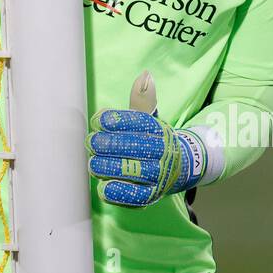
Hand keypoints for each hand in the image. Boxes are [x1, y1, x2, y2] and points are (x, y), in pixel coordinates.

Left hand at [87, 108, 206, 207]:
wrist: (181, 167)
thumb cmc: (154, 140)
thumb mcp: (150, 118)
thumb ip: (140, 100)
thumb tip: (144, 77)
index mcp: (160, 130)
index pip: (139, 122)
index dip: (117, 121)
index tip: (98, 120)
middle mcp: (163, 152)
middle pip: (135, 146)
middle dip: (109, 144)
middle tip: (91, 141)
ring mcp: (159, 175)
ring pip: (134, 171)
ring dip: (110, 167)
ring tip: (93, 163)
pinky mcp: (152, 195)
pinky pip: (136, 196)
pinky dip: (119, 192)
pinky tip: (103, 187)